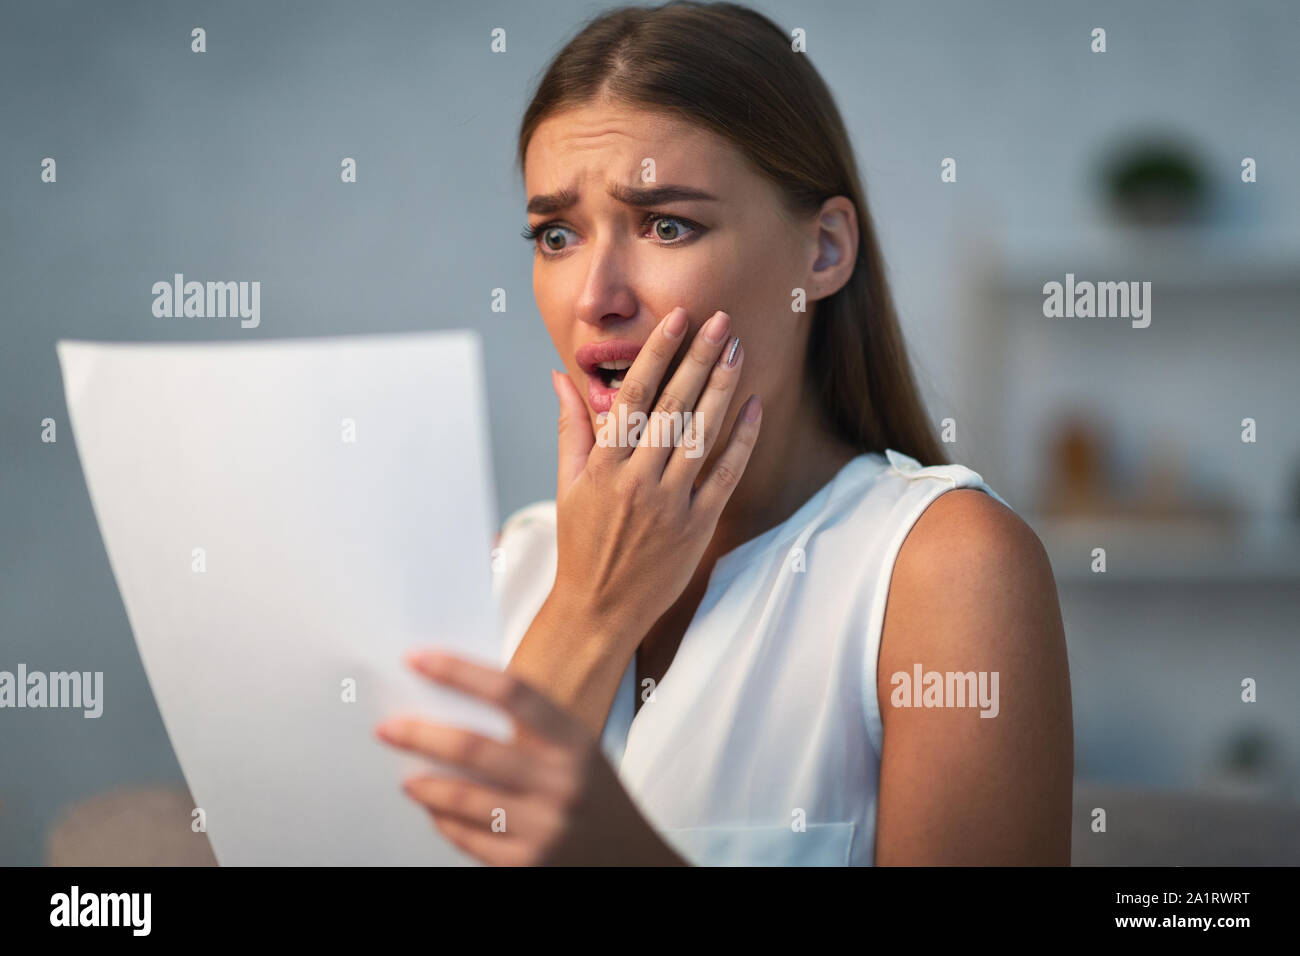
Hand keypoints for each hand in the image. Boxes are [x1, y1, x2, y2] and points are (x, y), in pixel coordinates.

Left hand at [375, 648, 688, 865]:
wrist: (634, 864)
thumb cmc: (597, 799)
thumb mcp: (581, 752)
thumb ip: (533, 731)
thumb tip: (452, 705)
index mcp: (574, 741)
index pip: (511, 691)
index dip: (460, 671)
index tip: (418, 659)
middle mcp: (562, 781)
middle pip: (473, 746)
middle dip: (420, 734)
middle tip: (388, 728)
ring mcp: (544, 826)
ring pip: (460, 798)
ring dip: (423, 784)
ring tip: (407, 777)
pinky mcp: (527, 864)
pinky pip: (467, 838)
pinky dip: (444, 821)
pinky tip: (436, 811)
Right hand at [548, 306, 761, 649]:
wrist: (599, 607)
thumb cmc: (582, 543)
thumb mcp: (567, 483)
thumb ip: (571, 427)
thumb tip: (563, 377)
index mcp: (603, 465)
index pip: (634, 397)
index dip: (658, 353)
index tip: (677, 320)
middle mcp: (637, 481)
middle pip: (674, 407)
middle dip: (699, 358)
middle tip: (721, 320)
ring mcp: (670, 504)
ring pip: (702, 435)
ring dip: (723, 388)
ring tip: (738, 350)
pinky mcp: (696, 526)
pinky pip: (724, 475)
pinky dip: (742, 441)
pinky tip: (755, 408)